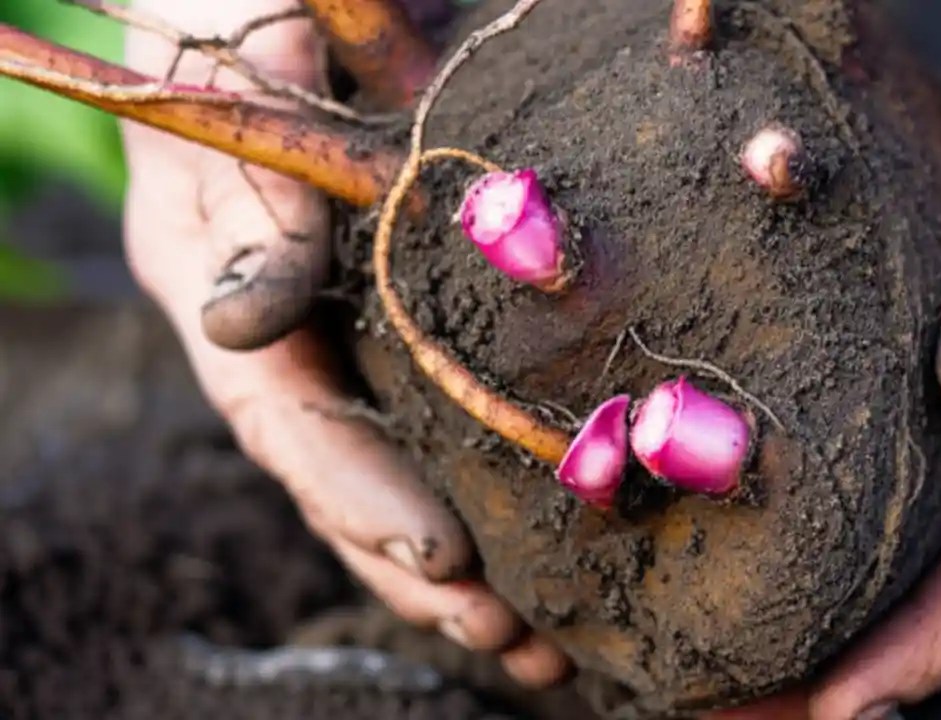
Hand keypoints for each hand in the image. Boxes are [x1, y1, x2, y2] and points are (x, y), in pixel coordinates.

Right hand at [121, 0, 568, 686]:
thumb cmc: (246, 2)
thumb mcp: (235, 54)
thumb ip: (244, 181)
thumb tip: (249, 316)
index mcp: (212, 271)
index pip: (281, 411)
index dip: (356, 491)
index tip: (440, 554)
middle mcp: (274, 323)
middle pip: (339, 473)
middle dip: (418, 565)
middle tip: (507, 638)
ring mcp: (335, 326)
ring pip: (390, 468)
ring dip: (458, 564)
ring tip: (537, 643)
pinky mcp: (398, 315)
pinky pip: (437, 419)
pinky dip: (488, 491)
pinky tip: (548, 553)